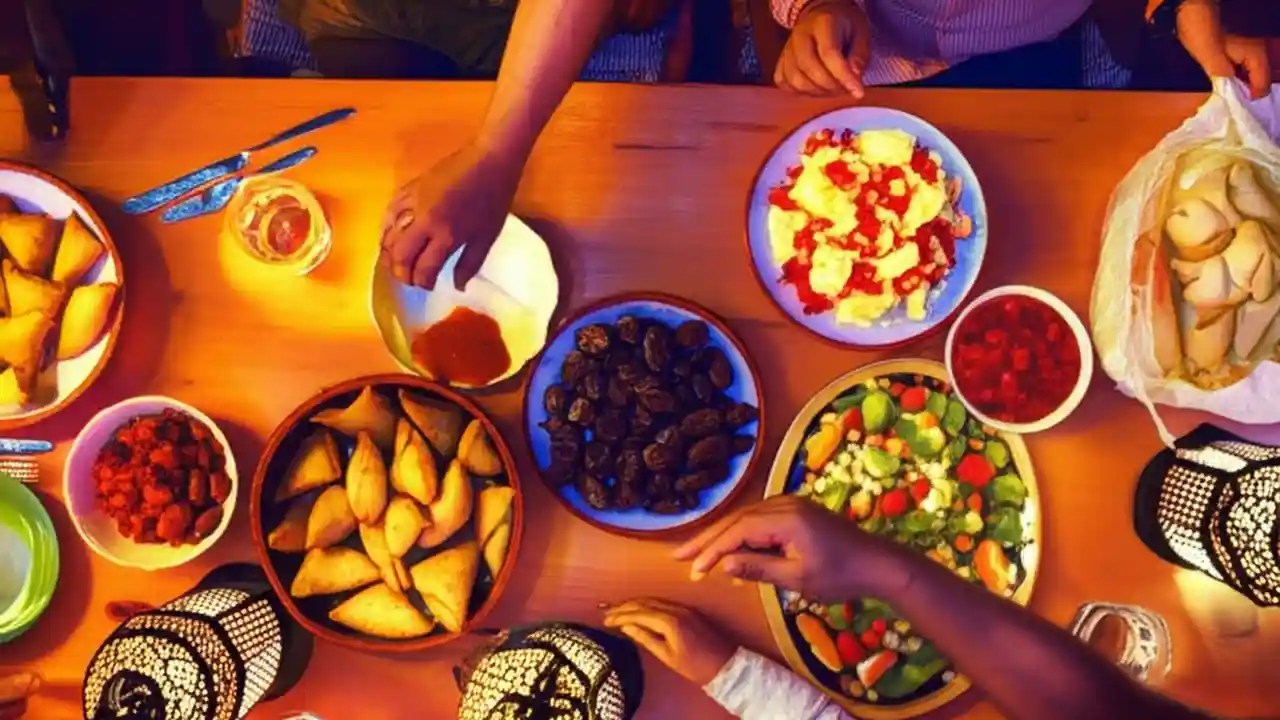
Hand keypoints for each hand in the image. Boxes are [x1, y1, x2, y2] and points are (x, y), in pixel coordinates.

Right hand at [379, 141, 522, 289]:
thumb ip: (470, 264)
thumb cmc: (493, 200)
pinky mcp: (409, 188)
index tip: (427, 286)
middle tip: (408, 279)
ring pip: (389, 235)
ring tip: (397, 263)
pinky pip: (389, 213)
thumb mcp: (487, 237)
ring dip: (390, 254)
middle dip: (401, 273)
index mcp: (448, 235)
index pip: (424, 268)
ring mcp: (414, 203)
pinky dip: (386, 229)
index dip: (422, 282)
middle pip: (400, 255)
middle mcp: (425, 221)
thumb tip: (458, 287)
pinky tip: (390, 238)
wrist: (489, 160)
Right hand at [602, 598, 736, 685]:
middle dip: (624, 607)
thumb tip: (627, 627)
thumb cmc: (696, 667)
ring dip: (634, 604)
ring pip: (653, 601)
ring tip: (618, 610)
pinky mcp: (689, 611)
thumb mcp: (668, 657)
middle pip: (644, 603)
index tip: (605, 619)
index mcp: (669, 621)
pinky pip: (662, 603)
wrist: (727, 665)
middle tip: (606, 612)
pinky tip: (640, 610)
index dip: (620, 615)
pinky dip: (647, 605)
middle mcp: (676, 609)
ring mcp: (684, 608)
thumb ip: (646, 638)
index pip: (638, 613)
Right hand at [673, 496, 909, 601]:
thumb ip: (758, 568)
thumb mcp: (797, 579)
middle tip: (679, 556)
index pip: (738, 532)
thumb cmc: (840, 576)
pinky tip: (730, 547)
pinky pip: (760, 518)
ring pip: (746, 517)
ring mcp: (791, 504)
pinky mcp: (796, 510)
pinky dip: (741, 533)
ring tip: (697, 554)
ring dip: (722, 536)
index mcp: (786, 519)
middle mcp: (785, 504)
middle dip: (708, 539)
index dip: (712, 550)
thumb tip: (723, 564)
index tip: (692, 569)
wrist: (878, 564)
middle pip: (737, 519)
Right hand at [775, 0, 870, 97]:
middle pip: (809, 67)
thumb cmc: (844, 26)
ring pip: (796, 80)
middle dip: (830, 86)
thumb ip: (860, 55)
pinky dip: (802, 92)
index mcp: (822, 23)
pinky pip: (786, 84)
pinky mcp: (781, 63)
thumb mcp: (861, 33)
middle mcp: (800, 35)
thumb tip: (854, 77)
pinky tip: (817, 87)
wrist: (821, 17)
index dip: (844, 76)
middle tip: (846, 89)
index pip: (829, 53)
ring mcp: (787, 50)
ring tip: (834, 88)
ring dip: (818, 92)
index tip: (857, 92)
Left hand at [1176, 0, 1271, 98]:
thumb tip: (1233, 98)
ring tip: (1229, 95)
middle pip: (1261, 78)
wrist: (1192, 4)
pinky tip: (1225, 80)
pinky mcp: (1240, 43)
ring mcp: (1250, 45)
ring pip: (1253, 71)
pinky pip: (1244, 63)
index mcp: (1256, 54)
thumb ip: (1224, 80)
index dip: (1251, 100)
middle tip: (1233, 105)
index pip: (1263, 85)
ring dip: (1242, 83)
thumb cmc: (1201, 28)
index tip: (1238, 110)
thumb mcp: (1211, 59)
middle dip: (1249, 92)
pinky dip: (1237, 73)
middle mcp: (1259, 49)